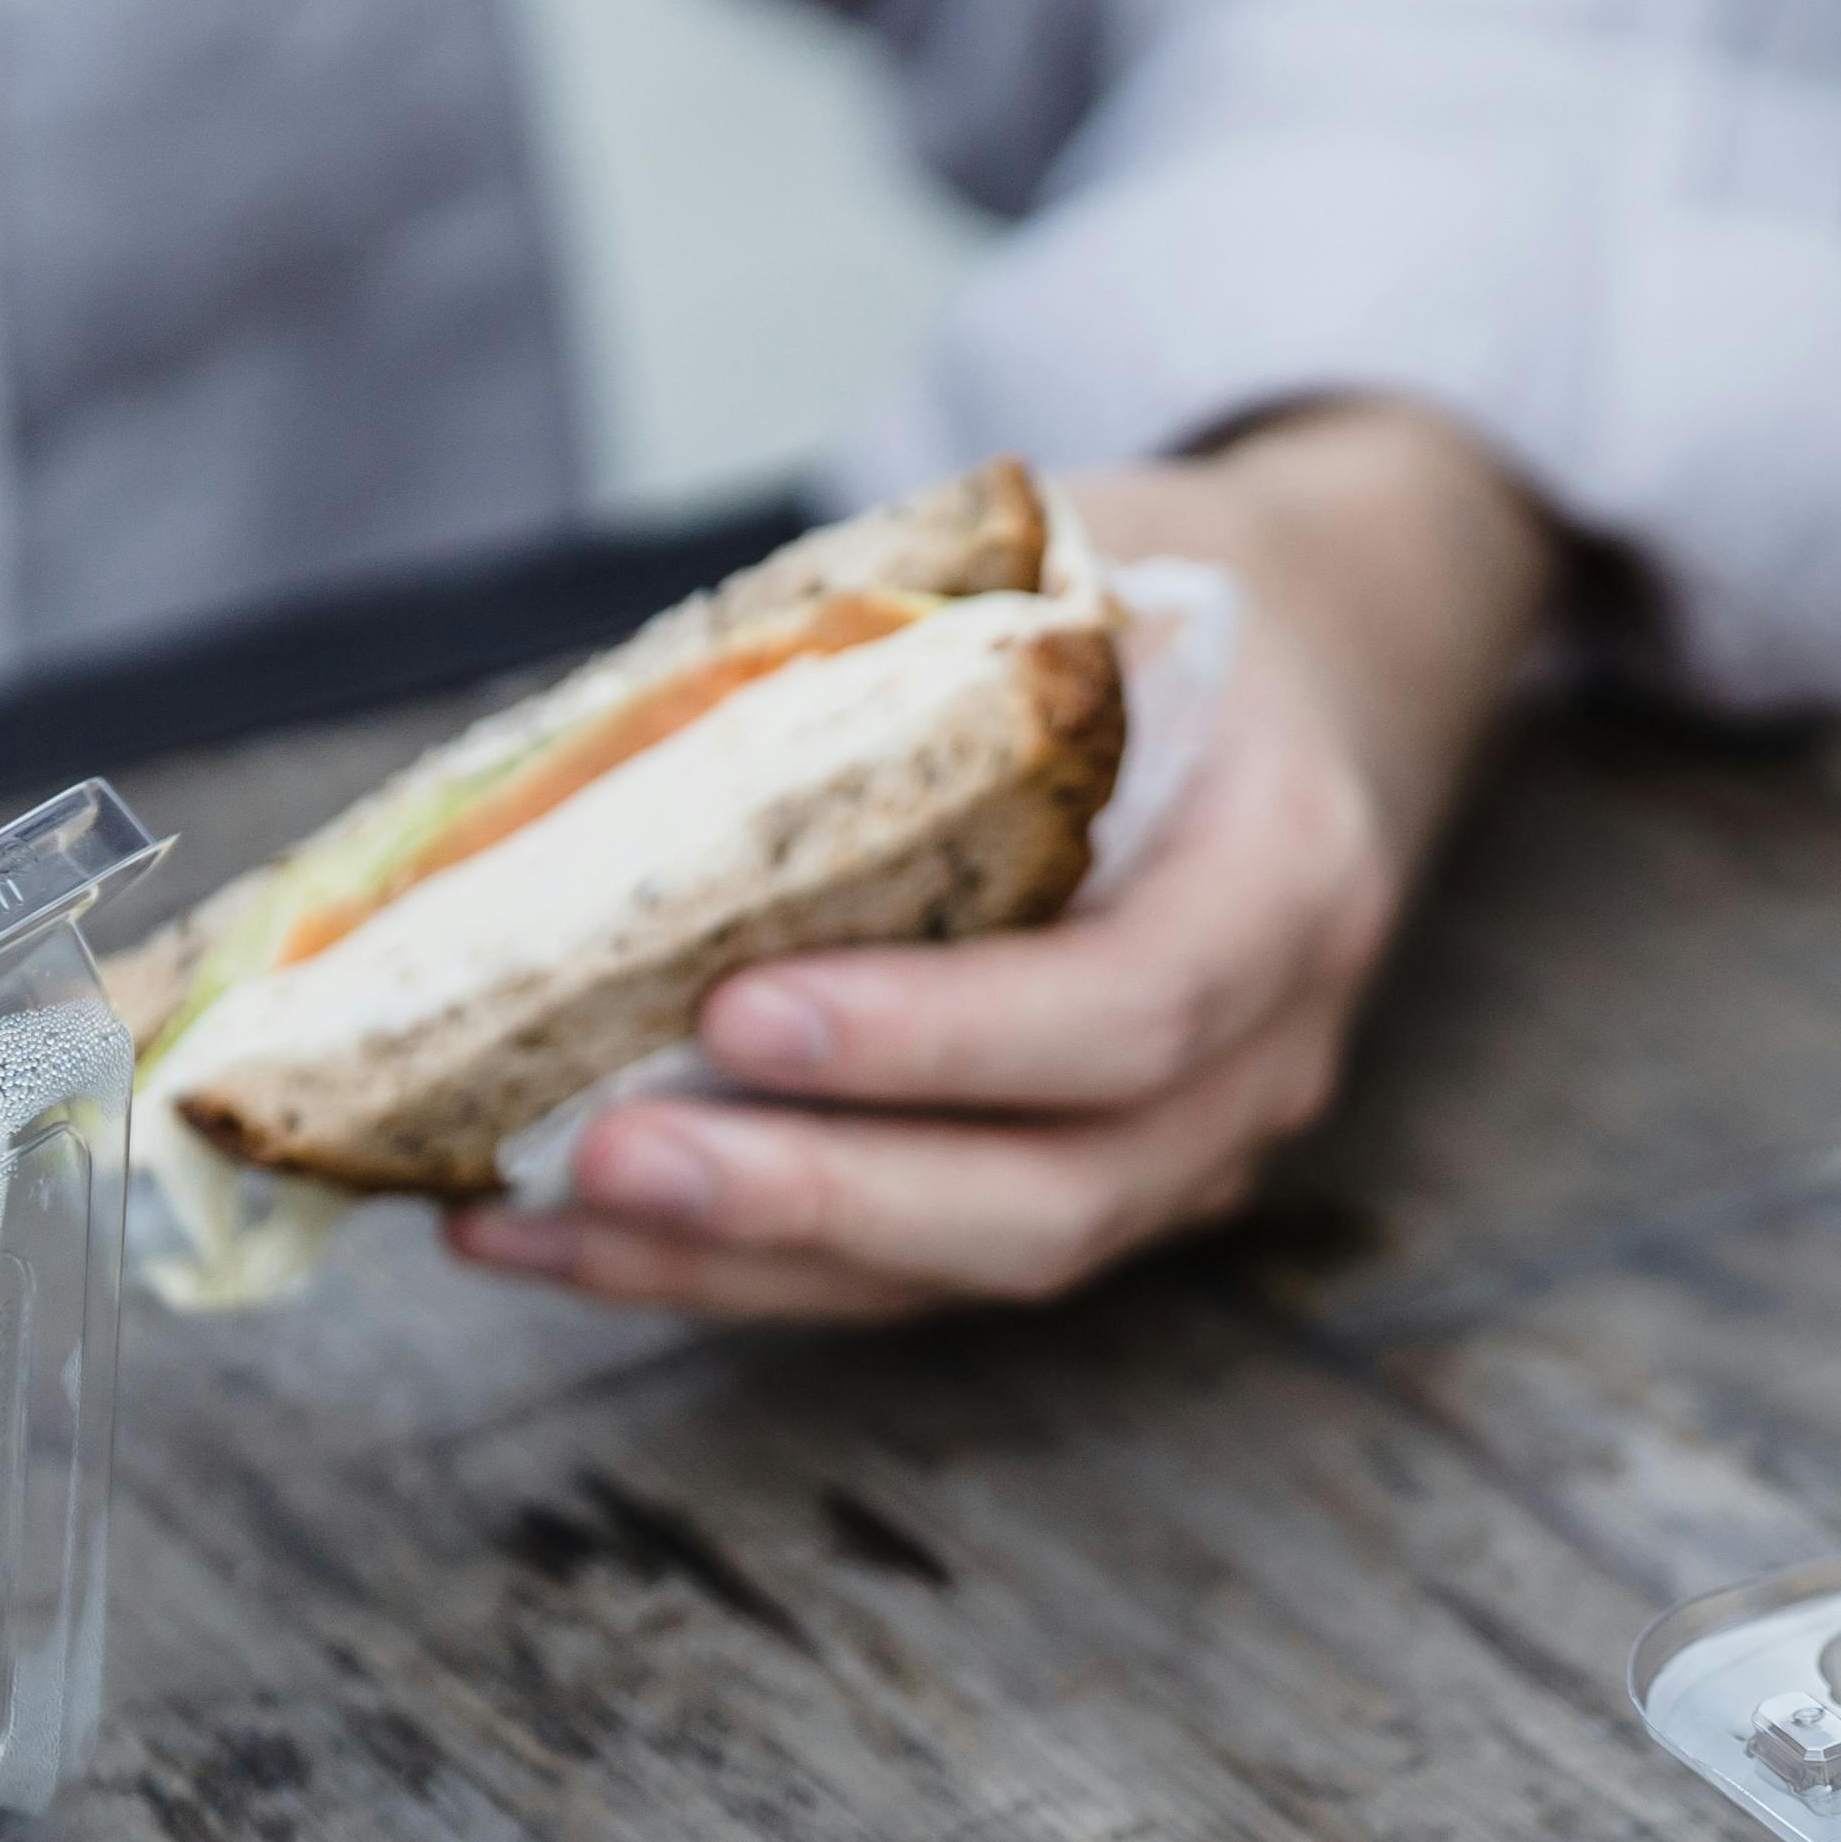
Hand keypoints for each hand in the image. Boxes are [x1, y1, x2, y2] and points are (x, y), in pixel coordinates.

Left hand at [451, 397, 1554, 1318]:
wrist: (1304, 683)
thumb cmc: (1146, 615)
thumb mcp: (1065, 572)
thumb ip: (895, 652)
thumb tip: (594, 758)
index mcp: (1287, 870)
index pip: (1138, 1002)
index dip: (941, 1035)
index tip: (737, 1012)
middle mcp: (1271, 1046)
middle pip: (1065, 1192)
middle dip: (818, 1195)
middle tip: (603, 1156)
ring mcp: (1200, 1146)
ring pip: (990, 1263)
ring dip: (749, 1264)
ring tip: (536, 1219)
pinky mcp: (1105, 1192)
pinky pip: (934, 1268)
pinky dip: (750, 1267)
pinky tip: (575, 1235)